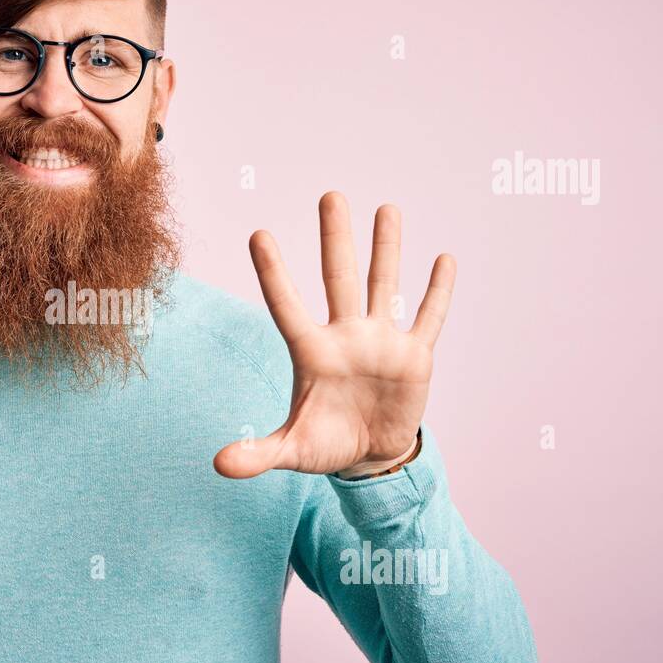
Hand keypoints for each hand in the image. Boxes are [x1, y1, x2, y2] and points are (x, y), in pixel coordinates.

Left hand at [214, 191, 454, 478]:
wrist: (369, 456)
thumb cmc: (326, 444)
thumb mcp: (292, 451)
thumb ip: (257, 453)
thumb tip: (218, 466)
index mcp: (311, 352)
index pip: (286, 305)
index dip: (273, 273)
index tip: (257, 234)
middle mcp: (345, 336)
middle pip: (338, 278)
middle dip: (335, 239)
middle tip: (330, 196)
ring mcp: (381, 342)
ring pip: (383, 284)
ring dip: (387, 248)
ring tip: (387, 209)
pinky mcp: (414, 356)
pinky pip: (428, 318)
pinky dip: (437, 293)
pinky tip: (444, 260)